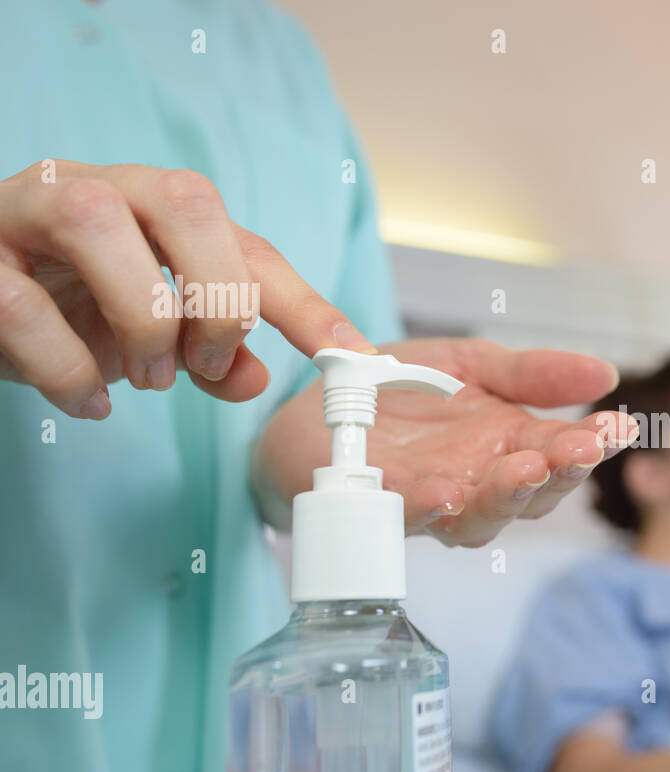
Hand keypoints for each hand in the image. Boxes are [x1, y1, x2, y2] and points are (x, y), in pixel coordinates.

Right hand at [0, 159, 376, 417]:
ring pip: (96, 223)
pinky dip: (67, 368)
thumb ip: (209, 351)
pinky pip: (22, 305)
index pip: (249, 244)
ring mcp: (27, 212)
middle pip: (187, 203)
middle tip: (207, 360)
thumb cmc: (71, 299)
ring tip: (147, 376)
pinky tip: (88, 399)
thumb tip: (252, 378)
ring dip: (140, 319)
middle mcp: (99, 189)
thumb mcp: (155, 329)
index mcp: (158, 209)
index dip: (306, 304)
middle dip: (218, 293)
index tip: (352, 358)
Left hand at [254, 337, 638, 546]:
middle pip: (532, 495)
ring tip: (527, 468)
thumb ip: (531, 371)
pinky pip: (407, 516)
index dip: (592, 444)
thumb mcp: (469, 362)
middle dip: (560, 474)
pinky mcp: (378, 505)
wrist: (313, 404)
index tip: (618, 428)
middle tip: (579, 451)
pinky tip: (446, 492)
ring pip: (480, 518)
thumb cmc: (397, 390)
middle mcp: (479, 483)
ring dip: (506, 496)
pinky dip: (428, 507)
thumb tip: (606, 373)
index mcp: (508, 446)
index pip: (563, 451)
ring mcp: (432, 501)